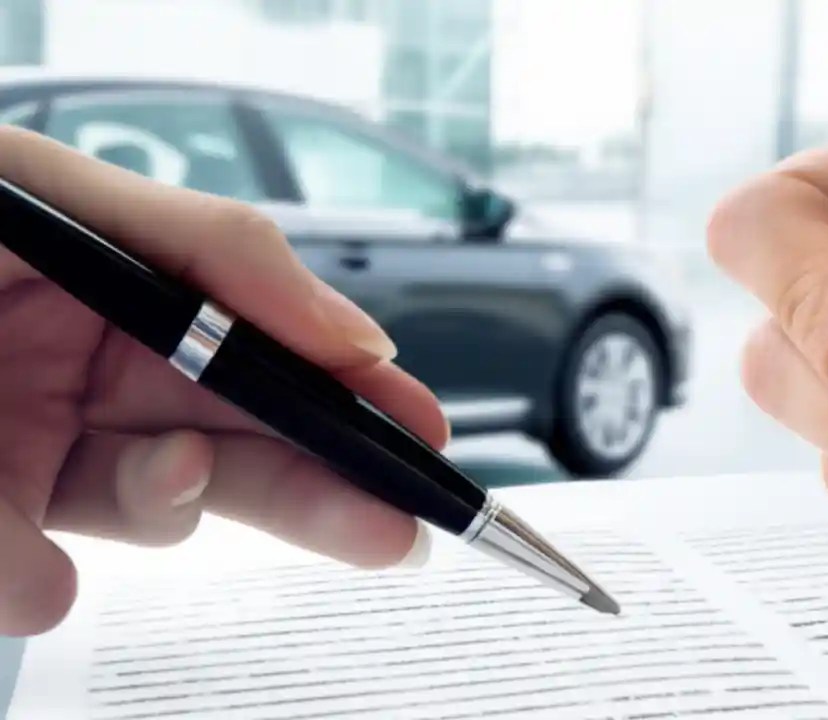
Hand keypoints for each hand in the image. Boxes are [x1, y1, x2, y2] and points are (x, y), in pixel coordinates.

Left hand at [0, 128, 447, 635]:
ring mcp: (31, 445)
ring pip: (152, 506)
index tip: (417, 431)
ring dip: (161, 509)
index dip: (347, 387)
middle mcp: (86, 364)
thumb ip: (217, 252)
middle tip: (392, 530)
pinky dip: (34, 577)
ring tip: (126, 495)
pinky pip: (38, 571)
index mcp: (116, 277)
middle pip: (237, 434)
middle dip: (318, 484)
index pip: (260, 338)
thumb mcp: (51, 193)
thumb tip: (348, 338)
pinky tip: (21, 564)